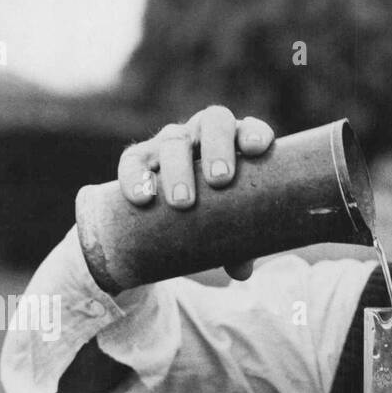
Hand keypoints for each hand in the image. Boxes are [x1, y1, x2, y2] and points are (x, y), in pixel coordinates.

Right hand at [117, 104, 274, 279]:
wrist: (167, 216)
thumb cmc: (213, 216)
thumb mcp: (228, 228)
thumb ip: (240, 246)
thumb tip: (241, 271)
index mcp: (235, 143)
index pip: (247, 128)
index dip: (254, 133)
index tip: (257, 149)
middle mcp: (204, 134)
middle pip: (214, 121)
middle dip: (218, 148)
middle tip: (220, 180)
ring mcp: (171, 143)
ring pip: (174, 141)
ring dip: (179, 169)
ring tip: (183, 202)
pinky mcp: (140, 158)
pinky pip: (134, 160)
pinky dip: (136, 177)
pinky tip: (141, 198)